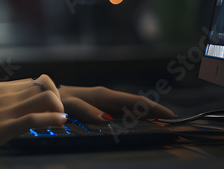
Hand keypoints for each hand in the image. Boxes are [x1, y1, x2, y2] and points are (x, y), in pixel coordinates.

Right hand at [0, 74, 66, 155]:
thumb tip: (10, 105)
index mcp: (2, 89)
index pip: (35, 81)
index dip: (49, 91)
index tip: (51, 105)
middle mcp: (7, 95)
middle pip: (44, 85)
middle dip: (58, 97)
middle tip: (58, 112)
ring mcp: (7, 110)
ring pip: (45, 97)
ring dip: (59, 107)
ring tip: (61, 118)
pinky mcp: (6, 126)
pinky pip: (35, 119)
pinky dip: (52, 119)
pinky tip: (61, 121)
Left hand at [58, 85, 175, 121]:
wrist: (49, 97)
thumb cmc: (60, 100)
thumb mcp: (72, 105)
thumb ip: (87, 110)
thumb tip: (106, 118)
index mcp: (105, 96)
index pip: (136, 101)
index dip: (154, 108)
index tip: (171, 115)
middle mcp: (109, 98)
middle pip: (139, 105)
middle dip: (156, 113)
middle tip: (174, 124)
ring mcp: (108, 103)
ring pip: (133, 110)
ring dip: (148, 117)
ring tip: (164, 126)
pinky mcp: (104, 109)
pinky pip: (124, 114)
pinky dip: (136, 119)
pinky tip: (143, 126)